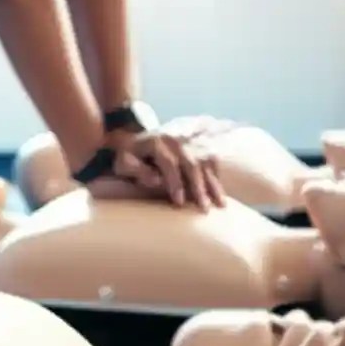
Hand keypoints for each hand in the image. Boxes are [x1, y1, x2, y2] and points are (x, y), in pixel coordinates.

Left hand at [104, 129, 225, 208]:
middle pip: (192, 164)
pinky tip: (219, 194)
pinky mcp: (200, 144)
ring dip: (214, 185)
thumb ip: (134, 170)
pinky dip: (217, 177)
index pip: (169, 163)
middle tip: (204, 209)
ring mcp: (191, 140)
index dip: (175, 183)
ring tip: (221, 205)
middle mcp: (176, 139)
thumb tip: (156, 180)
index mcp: (156, 142)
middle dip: (199, 188)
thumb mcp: (123, 162)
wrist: (141, 136)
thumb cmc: (130, 155)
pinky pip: (213, 161)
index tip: (178, 203)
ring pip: (207, 163)